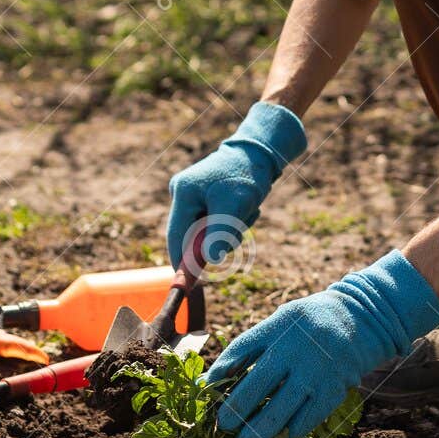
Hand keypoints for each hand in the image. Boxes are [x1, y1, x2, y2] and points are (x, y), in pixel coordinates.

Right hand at [166, 101, 305, 268]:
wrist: (263, 152)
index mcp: (183, 194)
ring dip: (230, 230)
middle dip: (218, 239)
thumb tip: (206, 261)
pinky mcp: (207, 198)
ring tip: (247, 210)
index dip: (182, 263)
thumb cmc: (247, 175)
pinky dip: (233, 221)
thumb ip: (218, 233)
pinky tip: (246, 206)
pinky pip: (217, 222)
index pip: (176, 238)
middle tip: (238, 229)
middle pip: (192, 236)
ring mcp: (194, 196)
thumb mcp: (235, 206)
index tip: (189, 286)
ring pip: (208, 232)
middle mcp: (183, 194)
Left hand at [206, 250, 438, 437]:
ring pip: (282, 407)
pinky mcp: (336, 386)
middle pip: (258, 383)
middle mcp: (296, 346)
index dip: (221, 372)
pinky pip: (309, 416)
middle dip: (236, 410)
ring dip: (260, 430)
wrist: (363, 317)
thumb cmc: (310, 325)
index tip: (207, 392)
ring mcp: (317, 368)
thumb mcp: (281, 323)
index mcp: (278, 325)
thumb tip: (210, 380)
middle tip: (223, 427)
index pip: (241, 349)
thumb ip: (251, 348)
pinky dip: (292, 431)